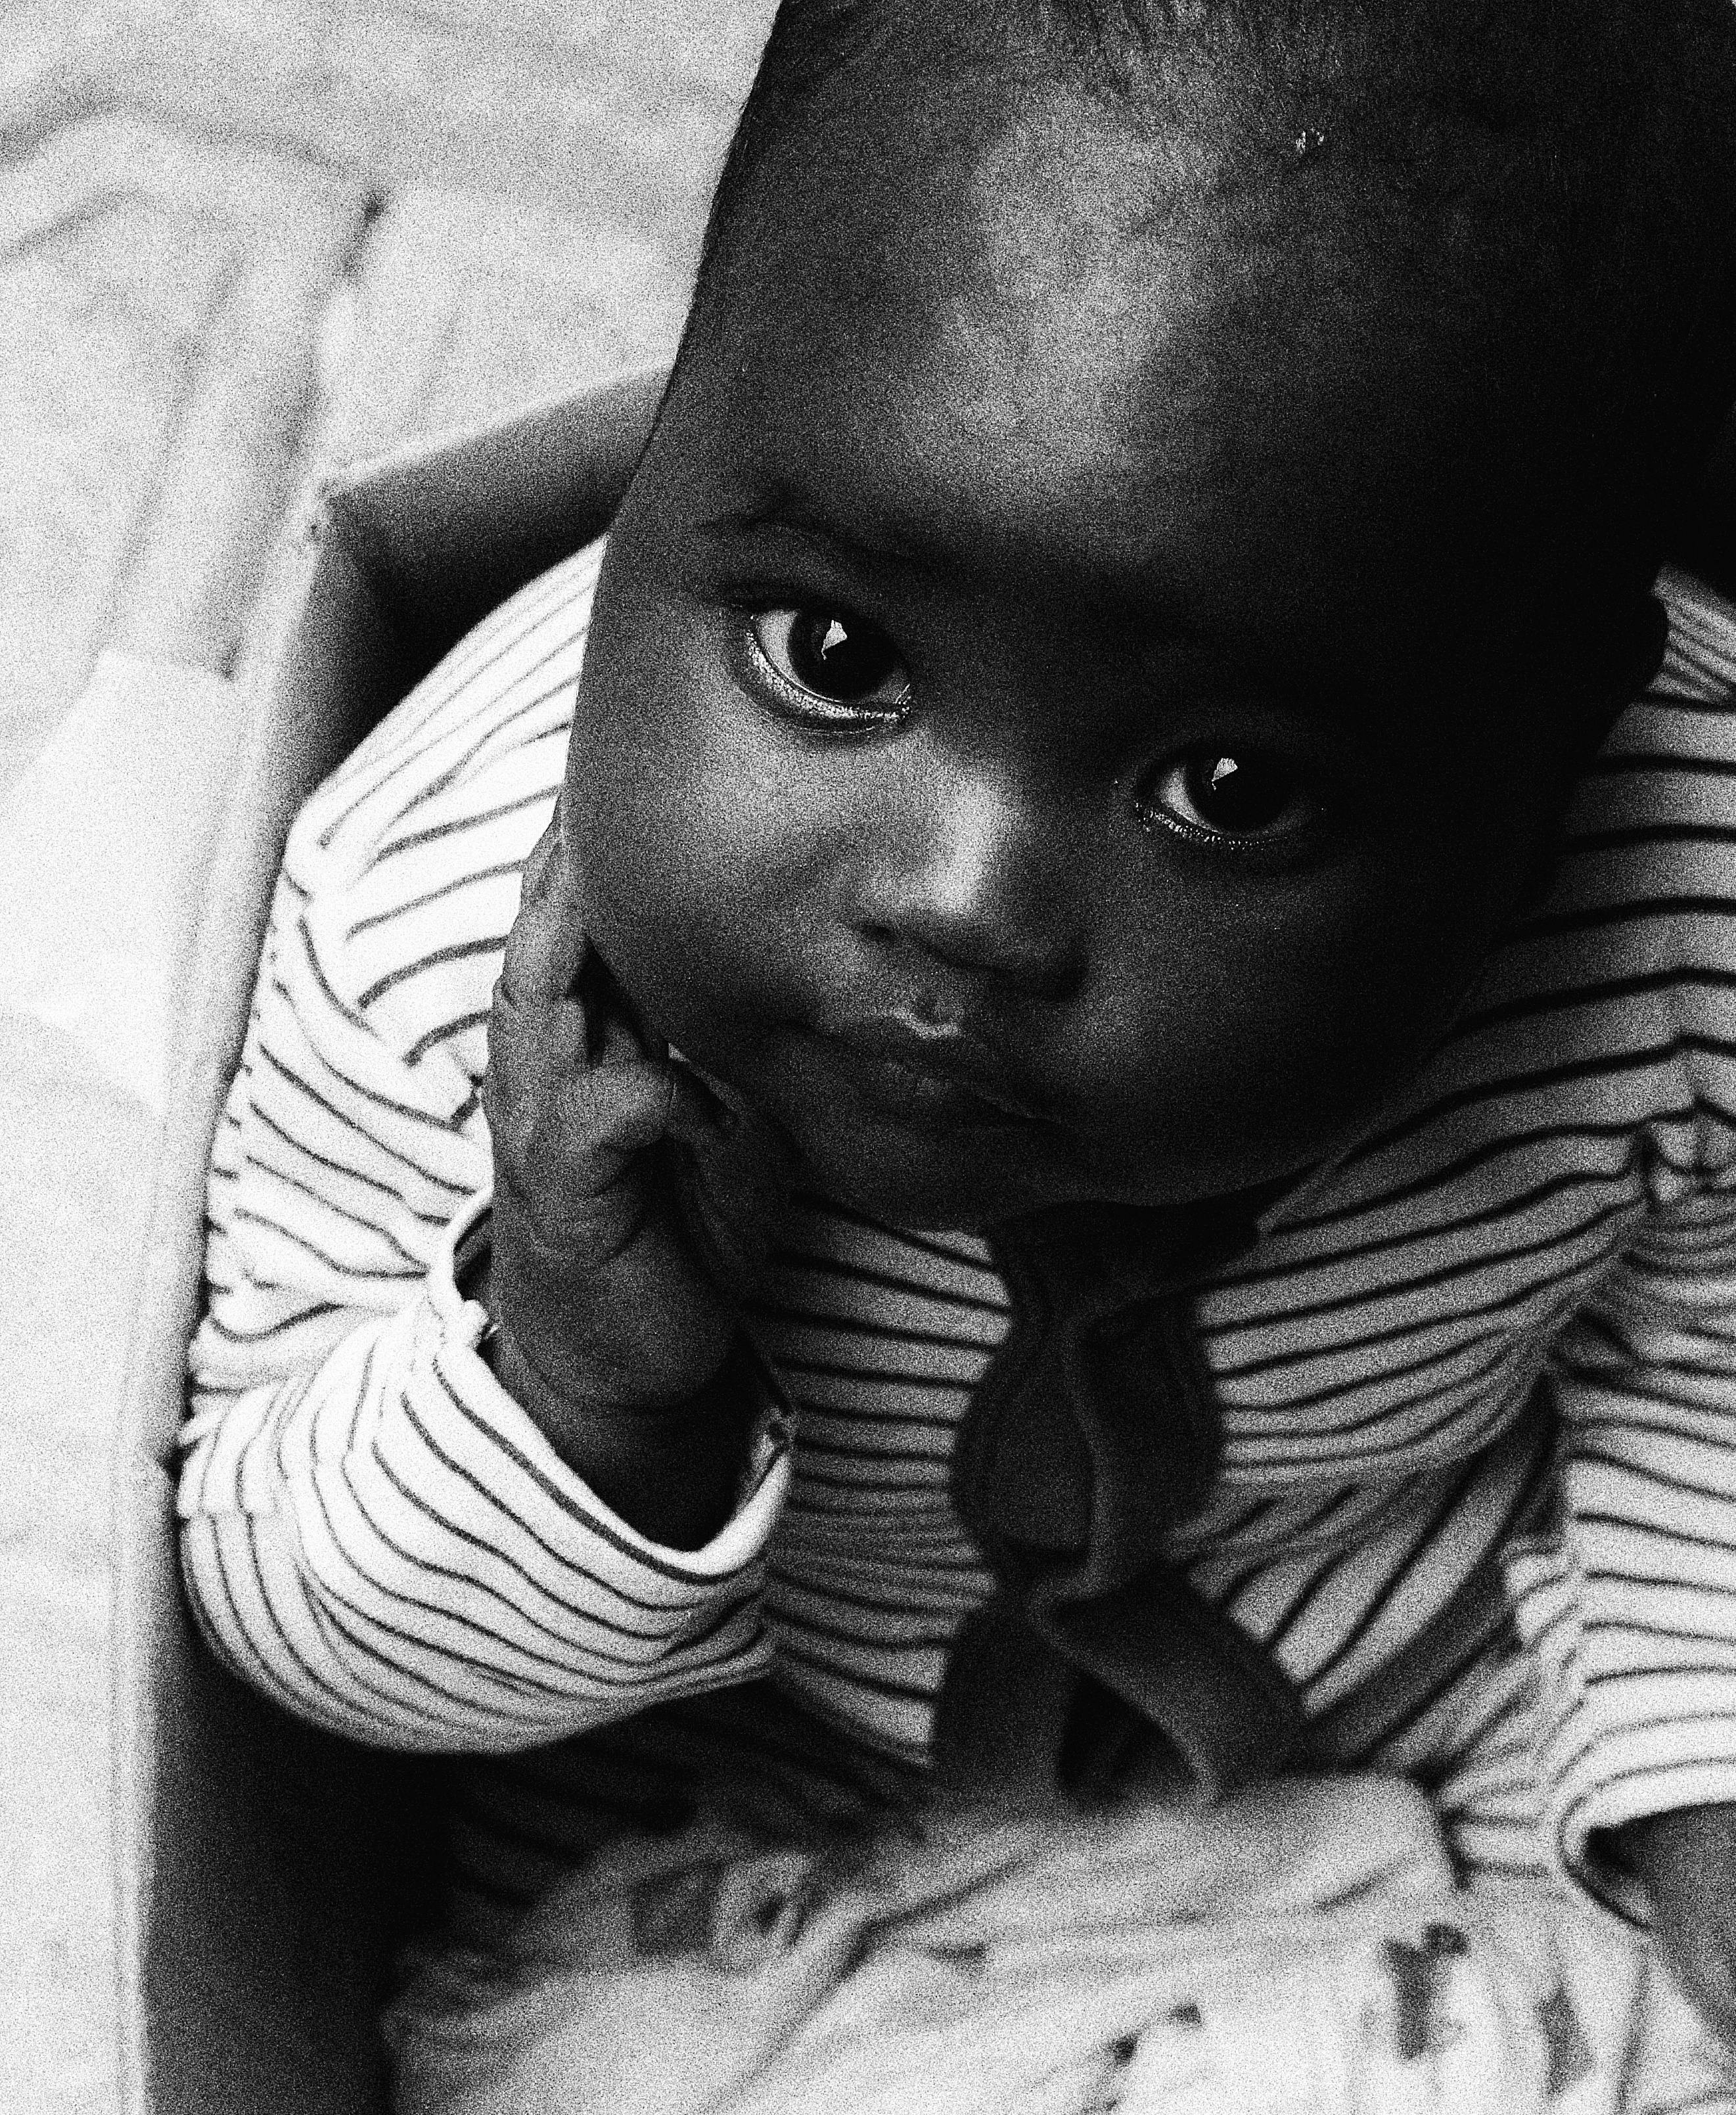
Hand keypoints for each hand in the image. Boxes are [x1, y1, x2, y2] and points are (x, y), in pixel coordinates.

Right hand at [478, 818, 790, 1541]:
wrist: (624, 1359)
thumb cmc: (674, 1224)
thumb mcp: (718, 1108)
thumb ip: (735, 1037)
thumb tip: (815, 966)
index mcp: (572, 1032)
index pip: (573, 912)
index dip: (595, 837)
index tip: (647, 755)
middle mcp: (541, 1061)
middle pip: (542, 928)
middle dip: (569, 849)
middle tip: (605, 772)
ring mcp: (542, 1119)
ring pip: (545, 996)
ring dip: (582, 933)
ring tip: (617, 869)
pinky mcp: (567, 1187)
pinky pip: (613, 1107)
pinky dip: (666, 1092)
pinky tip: (715, 1104)